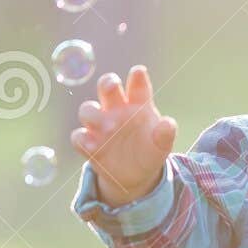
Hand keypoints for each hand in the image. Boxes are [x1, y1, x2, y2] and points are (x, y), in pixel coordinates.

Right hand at [70, 64, 178, 206]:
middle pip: (107, 87)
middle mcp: (117, 110)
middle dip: (108, 83)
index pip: (137, 85)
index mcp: (138, 105)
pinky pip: (78, 137)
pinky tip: (93, 147)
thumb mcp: (162, 144)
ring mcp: (101, 126)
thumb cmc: (150, 150)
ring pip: (87, 109)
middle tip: (113, 85)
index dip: (137, 77)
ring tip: (109, 127)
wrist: (137, 175)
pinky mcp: (89, 145)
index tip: (138, 72)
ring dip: (93, 115)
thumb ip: (166, 133)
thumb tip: (169, 124)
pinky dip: (82, 140)